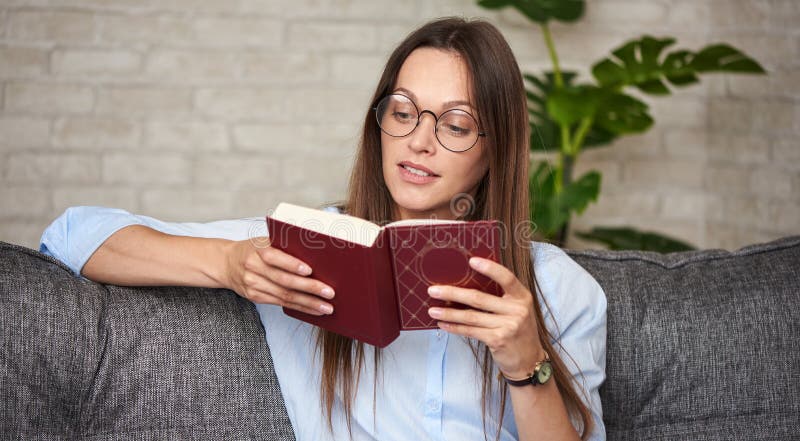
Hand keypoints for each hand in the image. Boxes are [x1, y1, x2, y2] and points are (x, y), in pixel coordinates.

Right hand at [222, 238, 334, 315]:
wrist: (226, 263)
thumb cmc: (253, 248)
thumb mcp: (263, 241)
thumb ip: (283, 246)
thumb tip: (315, 254)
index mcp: (257, 250)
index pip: (274, 257)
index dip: (292, 264)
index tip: (310, 270)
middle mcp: (253, 268)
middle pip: (284, 280)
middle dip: (309, 288)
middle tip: (329, 293)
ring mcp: (253, 285)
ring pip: (284, 296)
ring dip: (308, 303)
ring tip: (326, 307)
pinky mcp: (256, 297)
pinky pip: (281, 304)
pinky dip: (300, 308)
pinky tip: (313, 310)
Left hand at [427, 257, 544, 378]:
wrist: (529, 359)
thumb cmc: (517, 330)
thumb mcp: (516, 310)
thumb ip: (500, 297)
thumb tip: (466, 285)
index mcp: (522, 297)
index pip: (507, 278)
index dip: (490, 268)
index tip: (471, 261)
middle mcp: (517, 310)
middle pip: (479, 298)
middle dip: (453, 293)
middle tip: (433, 290)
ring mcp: (508, 326)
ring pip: (471, 316)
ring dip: (449, 313)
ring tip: (432, 309)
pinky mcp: (498, 340)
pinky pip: (471, 331)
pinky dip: (455, 327)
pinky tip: (443, 323)